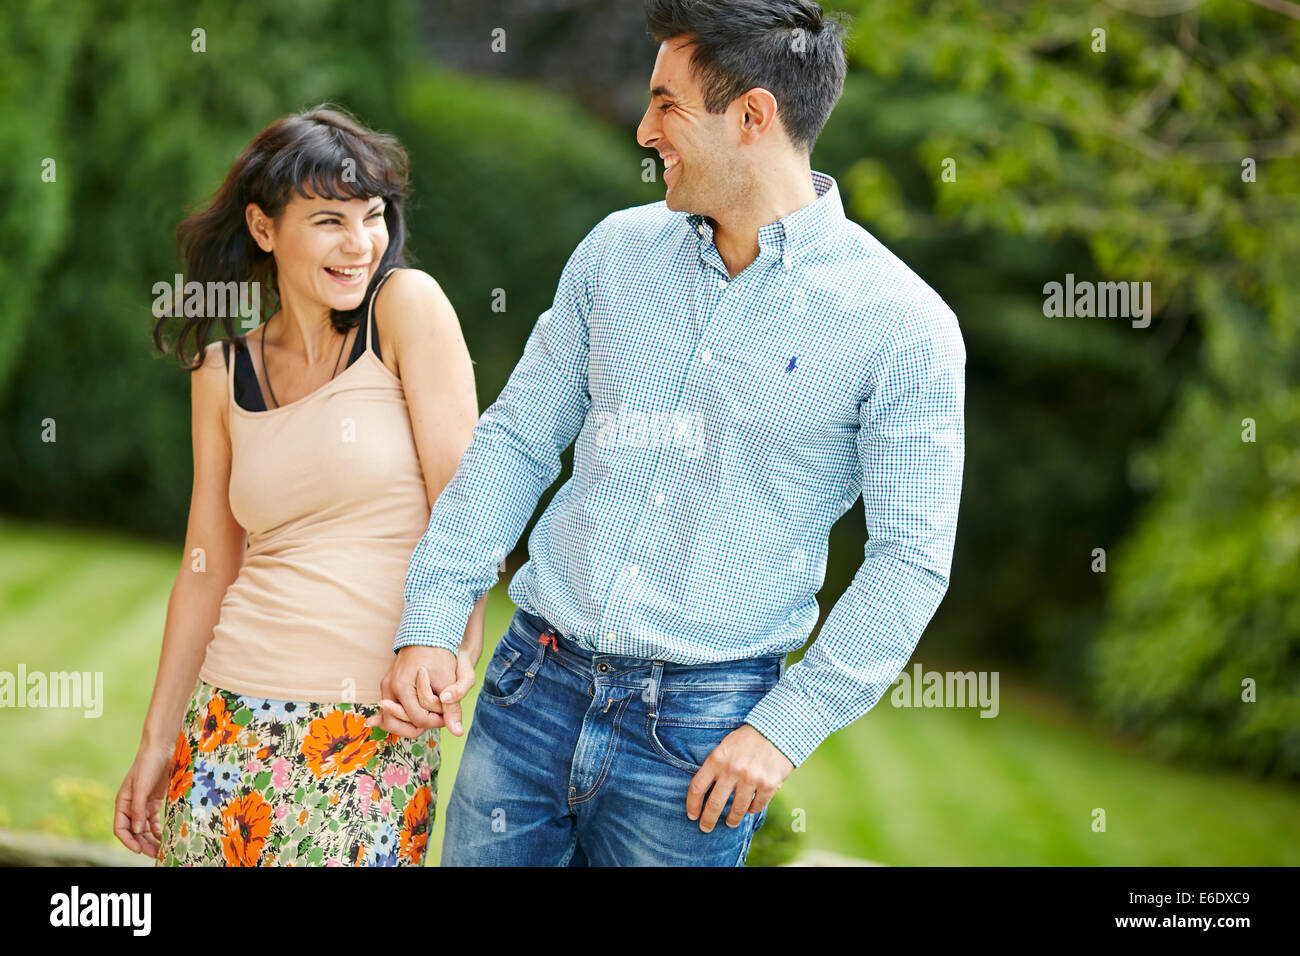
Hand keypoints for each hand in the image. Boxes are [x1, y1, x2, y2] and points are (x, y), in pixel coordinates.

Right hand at [113, 743, 171, 857]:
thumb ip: (138, 809)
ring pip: (144, 827)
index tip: (138, 850)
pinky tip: (164, 836)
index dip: (128, 841)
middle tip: (154, 854)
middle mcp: (131, 806)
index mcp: (123, 803)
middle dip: (142, 843)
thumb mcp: (141, 788)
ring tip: (160, 849)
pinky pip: (154, 820)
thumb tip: (137, 831)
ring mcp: (144, 803)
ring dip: (150, 839)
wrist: (162, 747)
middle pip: (134, 831)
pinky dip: (158, 829)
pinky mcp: (155, 800)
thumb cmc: (148, 764)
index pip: (121, 828)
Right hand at [365, 646, 476, 737]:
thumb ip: (452, 708)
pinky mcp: (387, 686)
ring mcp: (385, 687)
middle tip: (435, 720)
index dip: (436, 721)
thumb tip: (457, 732)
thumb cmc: (439, 655)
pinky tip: (397, 723)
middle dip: (417, 726)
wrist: (428, 634)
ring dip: (406, 724)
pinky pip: (388, 709)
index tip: (447, 715)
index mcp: (402, 686)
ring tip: (425, 721)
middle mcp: (389, 688)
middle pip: (395, 724)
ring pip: (389, 719)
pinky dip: (397, 716)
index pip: (418, 719)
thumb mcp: (449, 681)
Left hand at [687, 723, 793, 832]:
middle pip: (714, 805)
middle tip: (705, 828)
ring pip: (737, 809)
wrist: (777, 729)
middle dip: (707, 820)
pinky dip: (752, 809)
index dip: (692, 805)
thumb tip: (707, 792)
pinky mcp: (769, 784)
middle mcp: (732, 770)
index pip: (697, 788)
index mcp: (717, 759)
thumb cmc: (747, 738)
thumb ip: (716, 766)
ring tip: (730, 822)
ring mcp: (751, 778)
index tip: (692, 815)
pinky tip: (749, 808)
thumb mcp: (726, 746)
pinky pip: (756, 806)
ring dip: (732, 819)